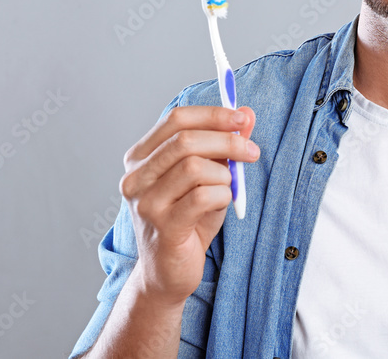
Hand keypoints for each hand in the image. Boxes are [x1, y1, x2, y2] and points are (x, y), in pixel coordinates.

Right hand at [119, 105, 258, 305]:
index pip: (176, 120)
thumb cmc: (188, 221)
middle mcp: (136, 178)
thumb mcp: (208, 176)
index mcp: (141, 158)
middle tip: (251, 151)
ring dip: (224, 174)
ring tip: (229, 188)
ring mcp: (146, 203)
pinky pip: (202, 197)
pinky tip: (222, 204)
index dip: (212, 115)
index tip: (241, 118)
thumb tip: (246, 114)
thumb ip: (223, 145)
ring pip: (193, 166)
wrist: (168, 273)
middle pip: (185, 140)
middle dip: (226, 140)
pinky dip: (223, 195)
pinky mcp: (163, 227)